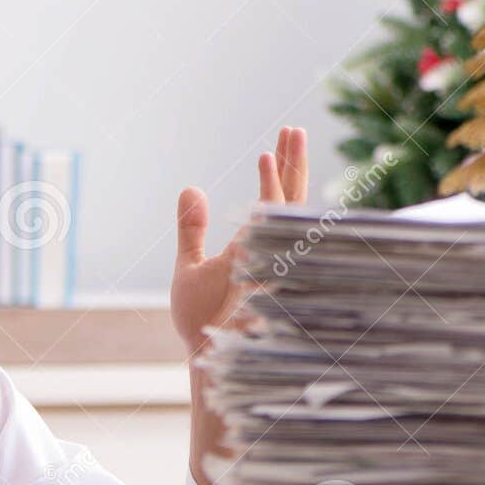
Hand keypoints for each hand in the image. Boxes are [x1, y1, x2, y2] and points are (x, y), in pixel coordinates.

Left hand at [175, 127, 309, 484]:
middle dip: (292, 164)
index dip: (280, 172)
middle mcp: (270, 252)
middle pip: (288, 200)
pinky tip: (268, 182)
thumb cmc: (200, 323)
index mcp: (256, 248)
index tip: (279, 141)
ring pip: (286, 213)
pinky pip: (274, 237)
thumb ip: (192, 230)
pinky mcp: (267, 276)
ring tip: (283, 142)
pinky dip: (272, 209)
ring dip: (285, 178)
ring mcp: (272, 262)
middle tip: (295, 127)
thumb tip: (190, 189)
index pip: (276, 202)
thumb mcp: (190, 268)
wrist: (206, 356)